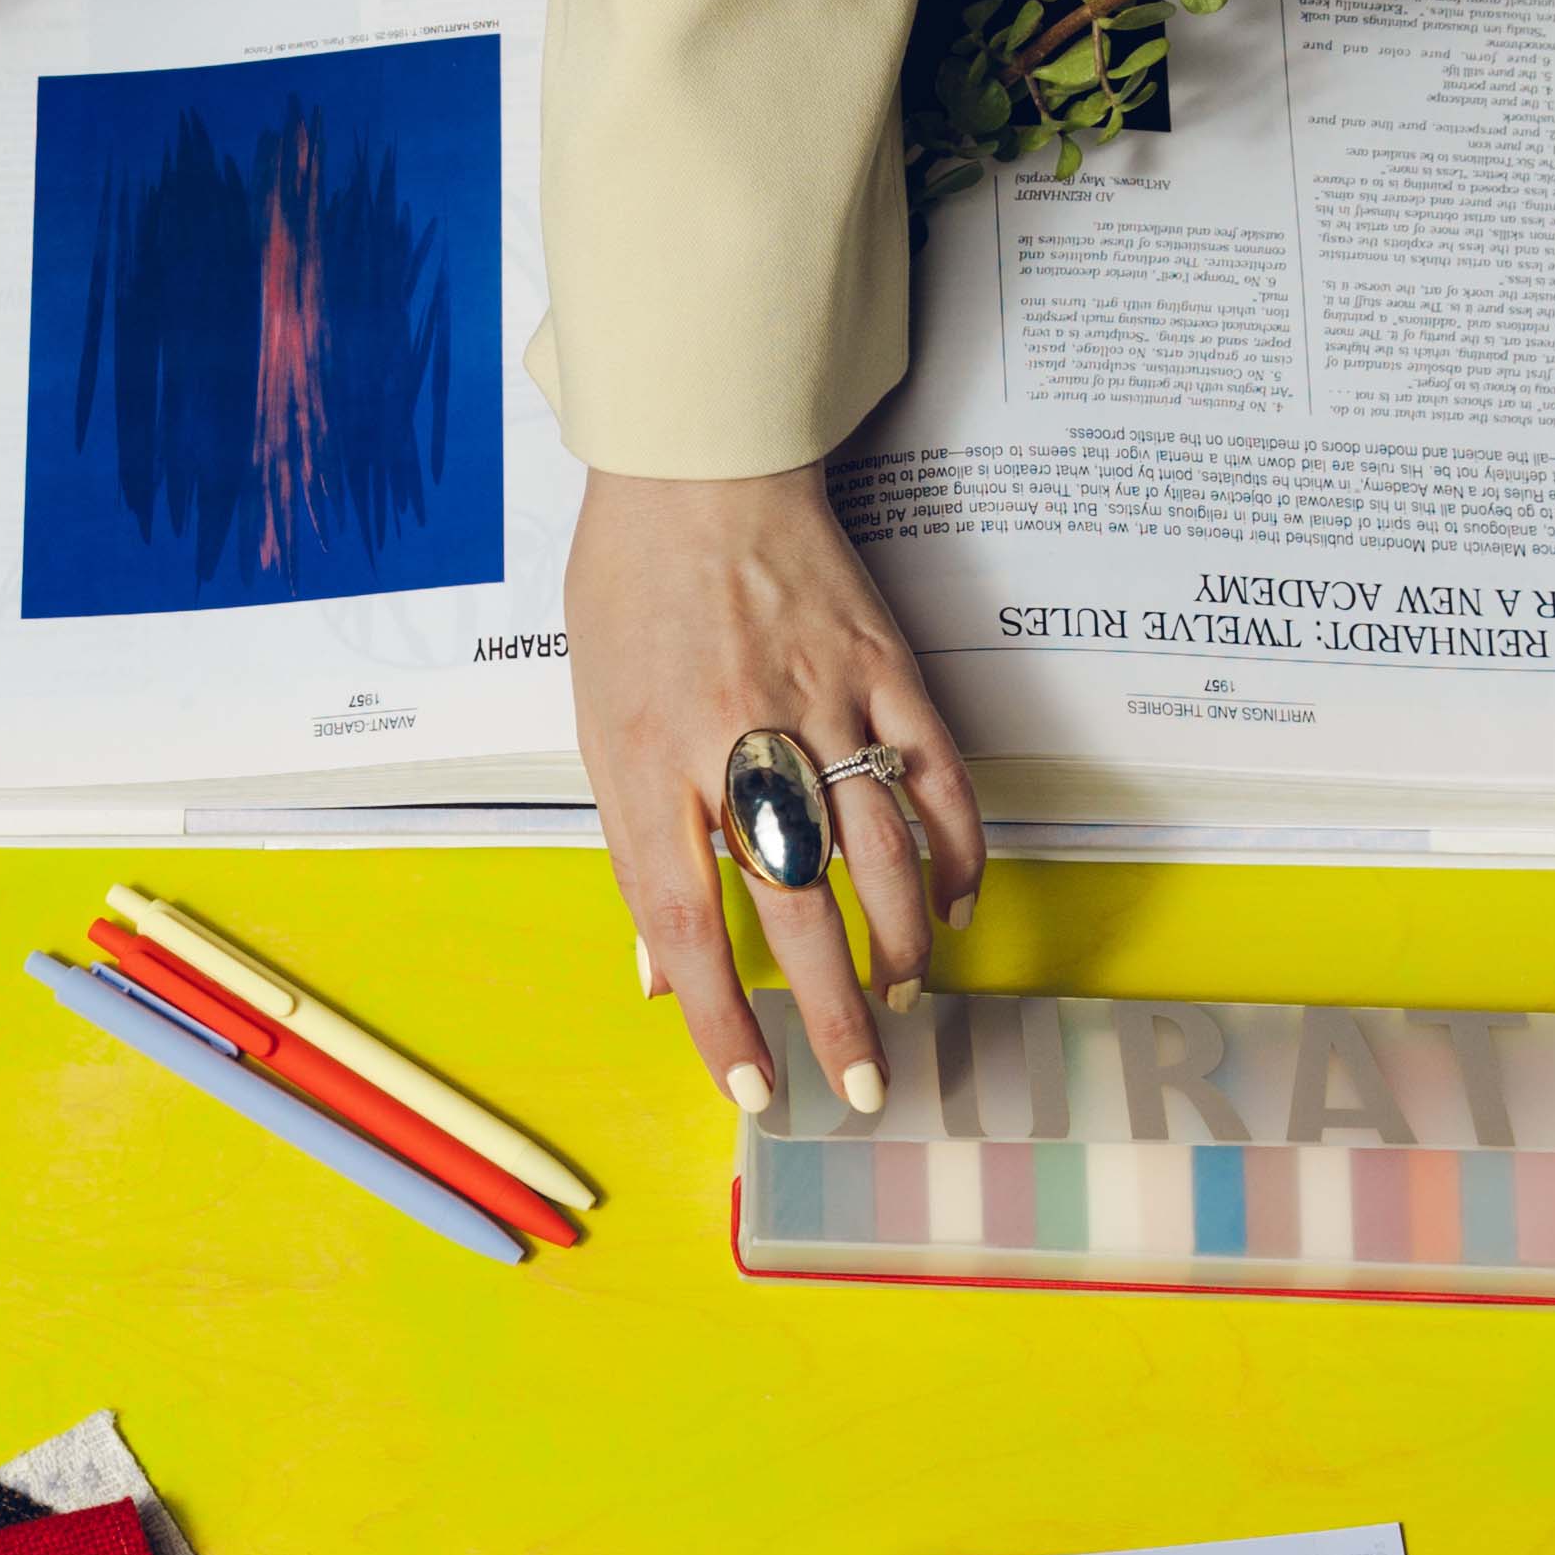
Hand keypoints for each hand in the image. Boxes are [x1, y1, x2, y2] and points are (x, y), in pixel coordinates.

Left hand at [571, 470, 986, 1115]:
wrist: (699, 464)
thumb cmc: (632, 596)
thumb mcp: (599, 724)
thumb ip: (636, 849)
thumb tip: (658, 972)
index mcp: (648, 761)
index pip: (686, 924)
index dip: (721, 1020)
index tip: (756, 1089)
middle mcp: (737, 739)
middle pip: (797, 905)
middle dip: (832, 1013)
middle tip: (864, 1084)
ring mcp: (822, 700)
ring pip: (880, 853)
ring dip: (898, 944)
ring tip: (900, 1002)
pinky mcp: (885, 665)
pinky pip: (936, 775)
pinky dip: (955, 850)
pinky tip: (954, 907)